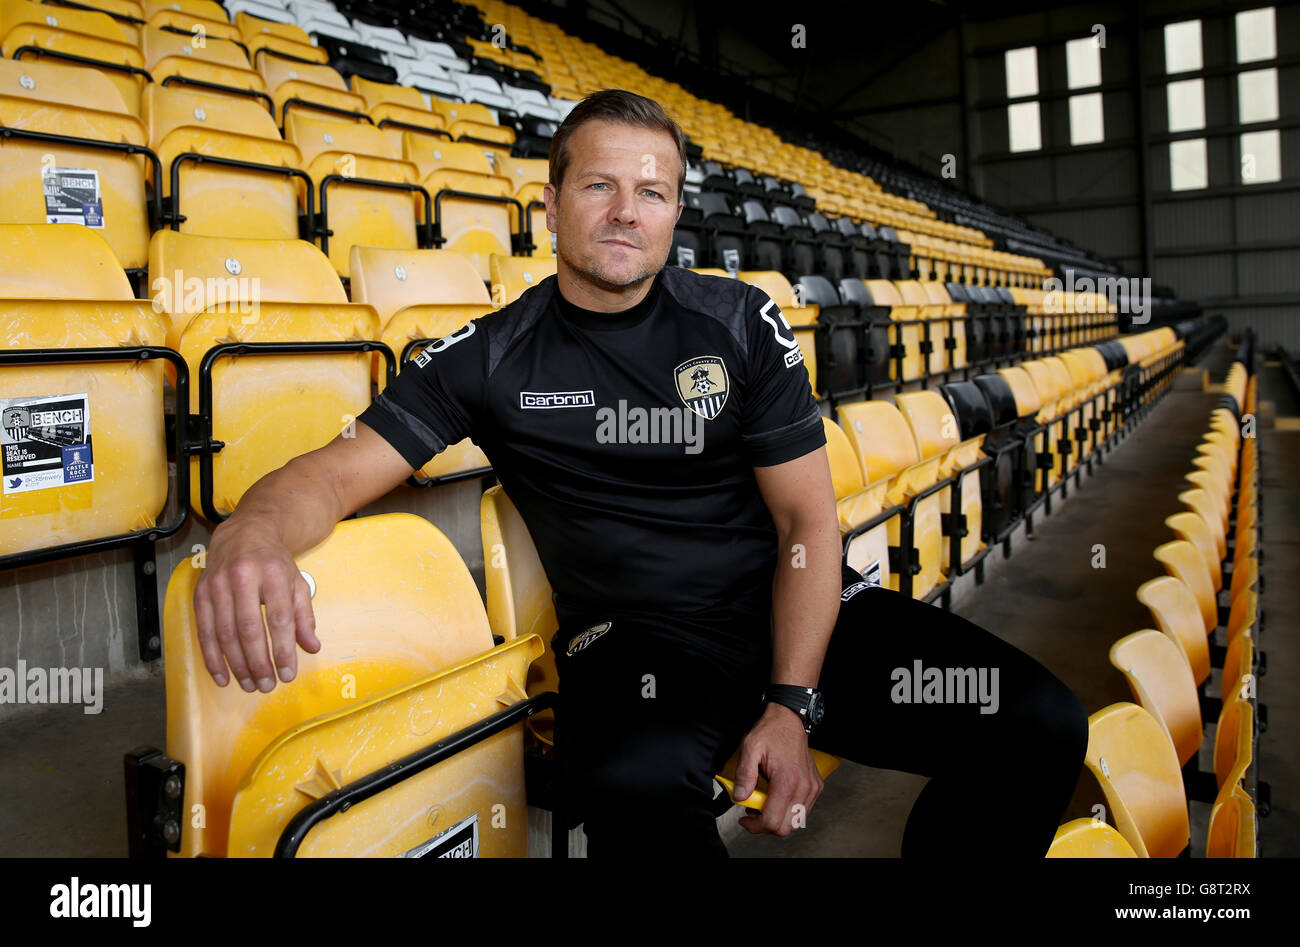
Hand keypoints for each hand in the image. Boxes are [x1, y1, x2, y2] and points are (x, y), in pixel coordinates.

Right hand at [192, 520, 319, 692]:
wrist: (243, 535)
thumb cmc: (273, 563)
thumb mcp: (296, 583)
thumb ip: (304, 616)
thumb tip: (311, 647)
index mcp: (272, 573)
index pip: (278, 618)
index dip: (282, 650)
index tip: (288, 673)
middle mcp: (242, 577)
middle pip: (249, 629)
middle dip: (258, 662)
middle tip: (267, 685)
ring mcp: (218, 585)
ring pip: (225, 633)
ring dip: (237, 665)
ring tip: (250, 684)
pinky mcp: (201, 594)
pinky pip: (204, 632)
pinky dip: (212, 658)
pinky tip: (223, 676)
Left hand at [732, 702, 823, 835]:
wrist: (790, 720)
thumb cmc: (771, 732)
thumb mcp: (750, 748)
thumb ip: (744, 774)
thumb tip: (740, 797)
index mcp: (787, 780)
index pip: (773, 820)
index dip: (755, 826)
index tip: (745, 819)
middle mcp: (804, 787)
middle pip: (785, 828)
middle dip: (766, 825)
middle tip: (753, 812)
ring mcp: (812, 788)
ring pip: (795, 823)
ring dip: (778, 820)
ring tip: (764, 804)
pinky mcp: (816, 787)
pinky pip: (803, 812)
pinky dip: (789, 812)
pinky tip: (777, 799)